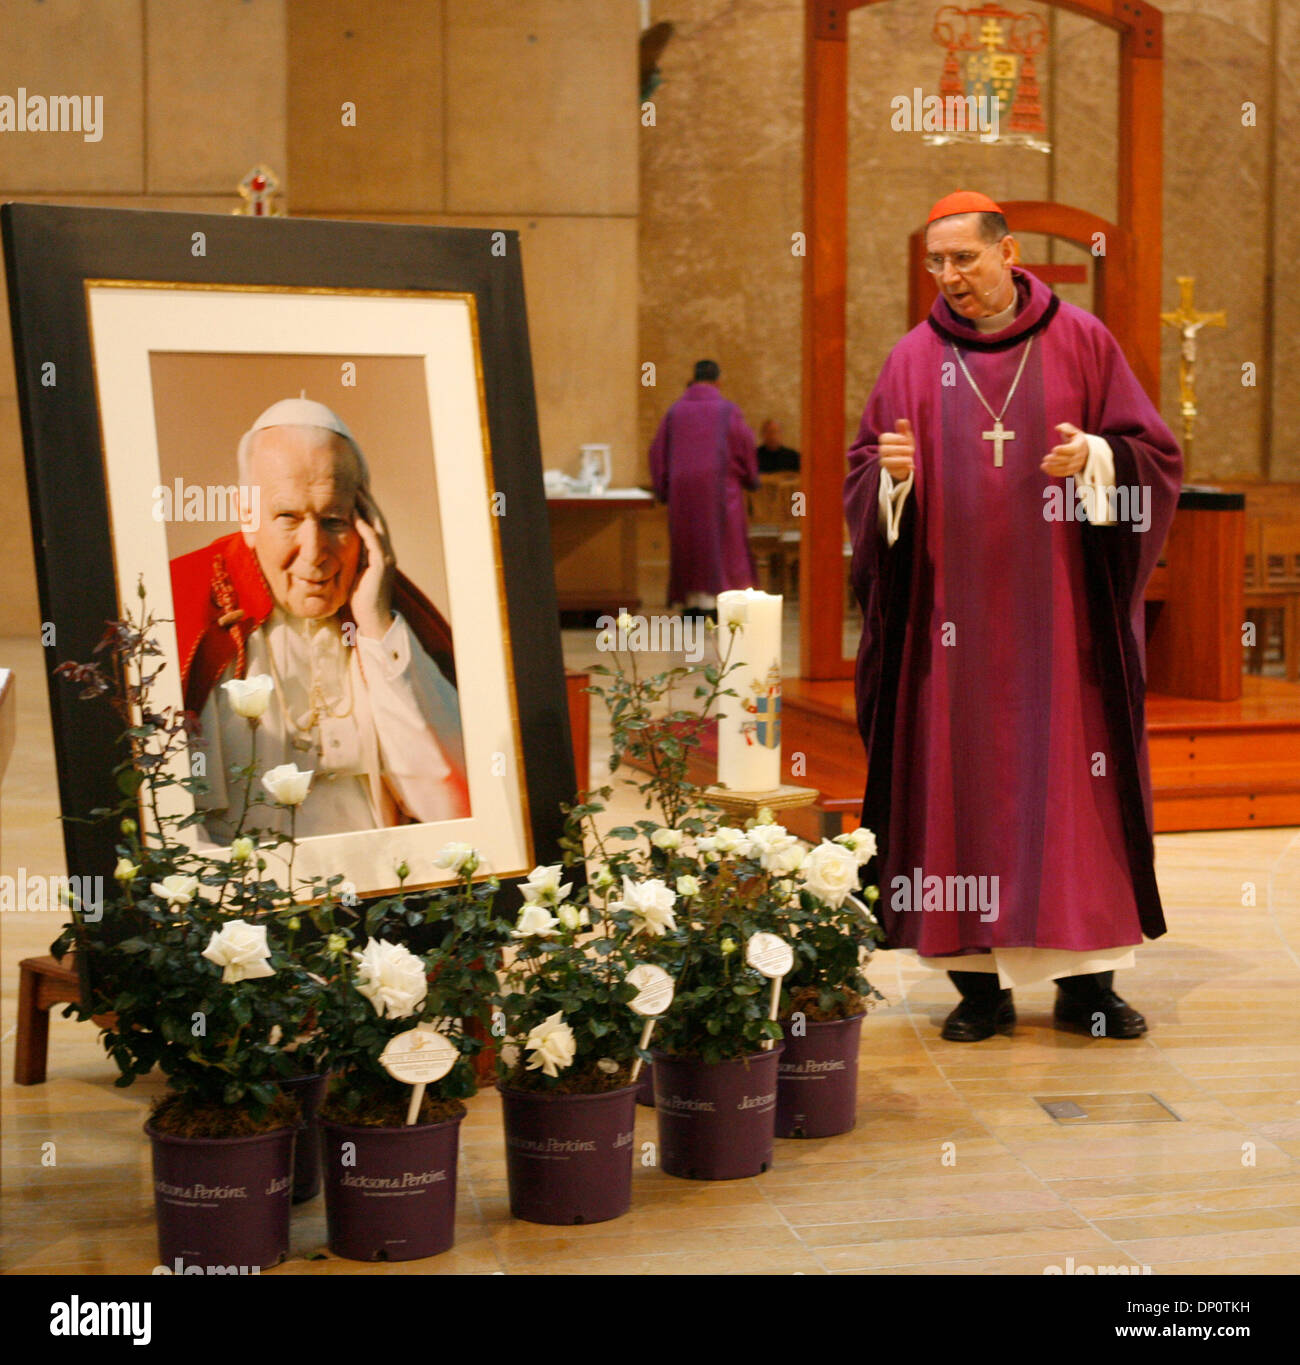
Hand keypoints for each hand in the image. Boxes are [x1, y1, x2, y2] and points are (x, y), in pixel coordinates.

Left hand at [350, 487, 396, 639]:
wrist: (372, 620)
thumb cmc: (359, 599)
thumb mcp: (353, 572)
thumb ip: (350, 557)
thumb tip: (334, 544)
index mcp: (379, 552)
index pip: (372, 523)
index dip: (363, 506)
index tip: (352, 490)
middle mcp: (386, 551)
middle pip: (377, 518)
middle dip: (366, 500)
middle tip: (355, 482)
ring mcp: (386, 557)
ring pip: (377, 525)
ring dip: (366, 508)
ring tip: (355, 492)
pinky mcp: (381, 565)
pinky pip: (373, 541)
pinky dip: (365, 527)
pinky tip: (355, 515)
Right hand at [879, 418, 915, 480]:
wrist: (905, 461)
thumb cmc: (904, 446)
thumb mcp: (905, 437)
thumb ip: (903, 429)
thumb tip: (902, 420)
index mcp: (885, 440)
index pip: (884, 438)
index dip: (895, 438)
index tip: (905, 439)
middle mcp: (882, 451)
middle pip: (884, 449)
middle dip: (898, 449)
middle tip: (911, 450)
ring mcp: (885, 461)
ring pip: (886, 461)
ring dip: (899, 460)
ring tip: (910, 460)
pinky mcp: (890, 471)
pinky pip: (893, 471)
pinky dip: (903, 469)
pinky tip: (911, 467)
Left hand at [1041, 422, 1087, 477]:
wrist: (1084, 450)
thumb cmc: (1074, 438)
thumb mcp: (1073, 431)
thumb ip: (1065, 428)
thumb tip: (1057, 427)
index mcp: (1080, 445)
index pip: (1073, 449)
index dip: (1063, 450)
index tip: (1053, 449)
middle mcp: (1080, 456)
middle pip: (1068, 460)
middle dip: (1055, 460)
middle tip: (1045, 458)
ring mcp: (1077, 465)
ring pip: (1065, 468)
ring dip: (1053, 468)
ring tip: (1043, 465)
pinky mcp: (1073, 470)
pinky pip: (1064, 473)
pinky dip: (1054, 472)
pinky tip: (1045, 469)